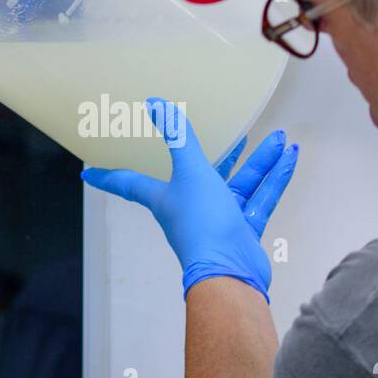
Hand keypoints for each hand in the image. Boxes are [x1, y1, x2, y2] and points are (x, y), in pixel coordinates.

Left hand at [80, 100, 298, 299]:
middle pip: (206, 172)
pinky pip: (260, 199)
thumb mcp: (190, 173)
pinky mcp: (243, 230)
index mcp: (166, 197)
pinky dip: (274, 179)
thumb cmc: (203, 225)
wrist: (231, 274)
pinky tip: (290, 159)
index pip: (129, 181)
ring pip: (241, 183)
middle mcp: (190, 207)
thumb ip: (178, 137)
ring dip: (260, 162)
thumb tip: (155, 103)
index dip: (108, 174)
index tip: (87, 172)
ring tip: (280, 137)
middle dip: (226, 151)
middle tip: (237, 129)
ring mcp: (220, 220)